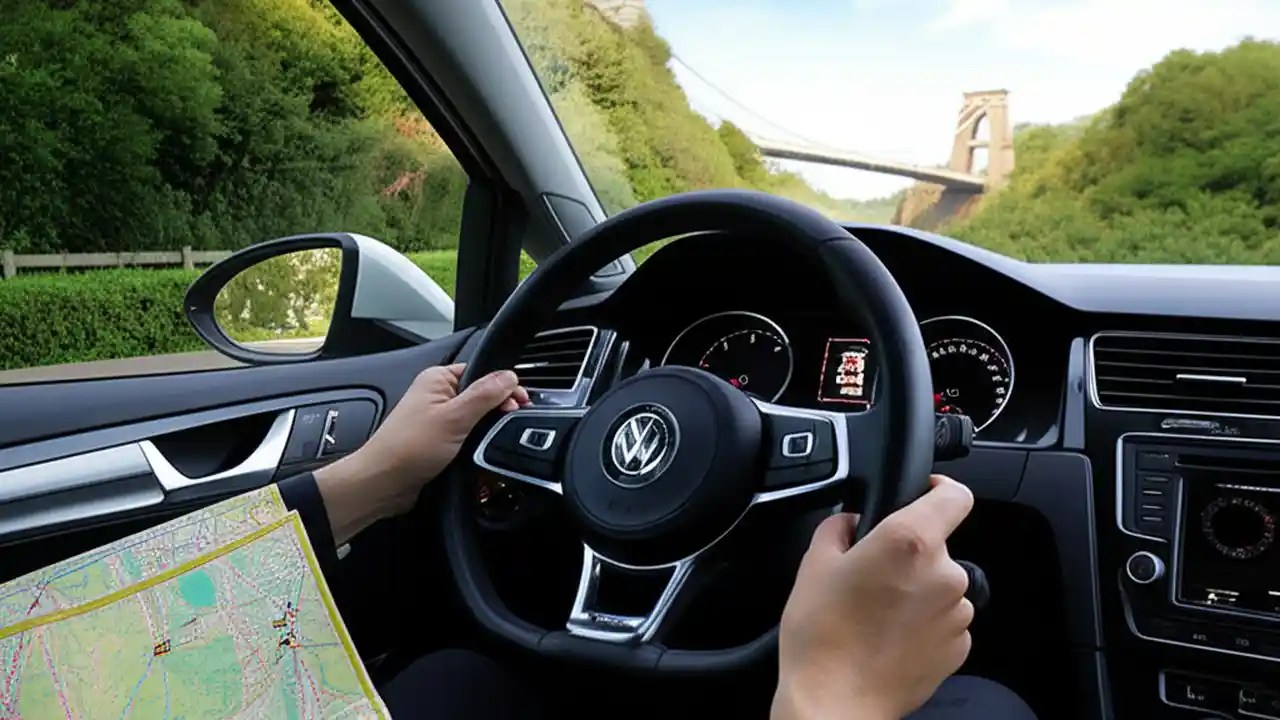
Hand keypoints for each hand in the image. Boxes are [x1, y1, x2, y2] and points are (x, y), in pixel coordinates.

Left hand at [313, 364, 528, 543]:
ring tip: (492, 441)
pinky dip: (477, 443)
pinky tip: (481, 452)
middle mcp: (437, 395)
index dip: (504, 386)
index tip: (520, 402)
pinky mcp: (440, 441)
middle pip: (482, 395)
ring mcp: (438, 419)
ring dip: (487, 430)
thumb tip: (509, 377)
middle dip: (498, 410)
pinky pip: (467, 436)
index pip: (482, 372)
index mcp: (438, 379)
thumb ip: (485, 395)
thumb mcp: (454, 417)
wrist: (383, 484)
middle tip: (508, 423)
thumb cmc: (407, 448)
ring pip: (476, 418)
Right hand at [772, 475, 974, 719]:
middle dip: (907, 555)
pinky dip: (922, 623)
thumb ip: (838, 529)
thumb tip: (851, 524)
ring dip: (916, 591)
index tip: (926, 493)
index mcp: (910, 542)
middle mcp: (943, 574)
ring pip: (939, 585)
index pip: (954, 496)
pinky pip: (943, 620)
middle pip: (937, 546)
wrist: (835, 701)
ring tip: (876, 613)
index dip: (940, 489)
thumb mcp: (813, 564)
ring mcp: (955, 614)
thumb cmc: (821, 637)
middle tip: (870, 576)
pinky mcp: (958, 647)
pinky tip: (888, 636)